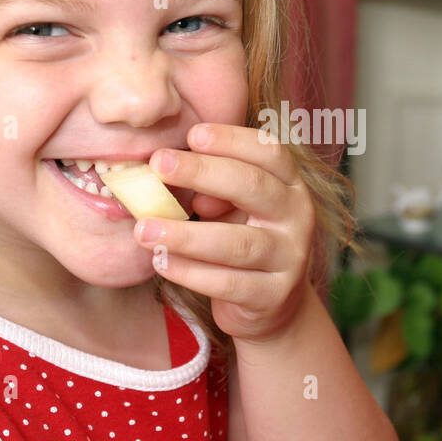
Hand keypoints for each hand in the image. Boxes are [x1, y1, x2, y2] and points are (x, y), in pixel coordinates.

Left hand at [133, 123, 315, 341]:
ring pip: (237, 243)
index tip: (191, 135)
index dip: (232, 139)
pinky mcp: (273, 296)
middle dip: (202, 172)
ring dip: (185, 235)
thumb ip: (213, 187)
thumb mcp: (234, 207)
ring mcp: (290, 258)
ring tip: (144, 229)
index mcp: (289, 184)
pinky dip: (191, 273)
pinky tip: (161, 263)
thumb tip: (168, 171)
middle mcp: (297, 216)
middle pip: (254, 187)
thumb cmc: (243, 239)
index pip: (269, 151)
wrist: (273, 305)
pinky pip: (228, 283)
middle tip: (158, 165)